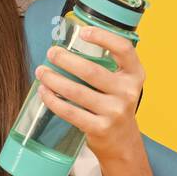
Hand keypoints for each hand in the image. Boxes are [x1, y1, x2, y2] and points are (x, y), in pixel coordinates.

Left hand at [34, 25, 143, 162]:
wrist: (123, 143)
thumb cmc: (115, 106)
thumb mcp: (120, 85)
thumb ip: (106, 67)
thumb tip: (68, 47)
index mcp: (134, 75)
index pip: (123, 49)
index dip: (103, 37)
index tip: (82, 32)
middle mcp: (128, 92)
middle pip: (91, 71)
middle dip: (66, 60)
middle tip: (51, 53)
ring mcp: (115, 112)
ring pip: (76, 91)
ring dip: (54, 79)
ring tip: (41, 72)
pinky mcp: (100, 128)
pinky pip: (70, 111)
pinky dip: (53, 100)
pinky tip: (44, 92)